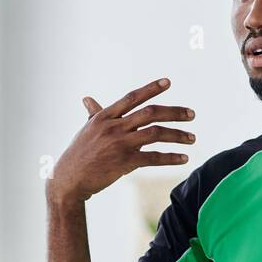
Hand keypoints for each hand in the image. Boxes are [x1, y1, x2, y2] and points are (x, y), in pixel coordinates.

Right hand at [48, 77, 196, 204]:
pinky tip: (183, 158)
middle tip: (191, 114)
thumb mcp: (86, 130)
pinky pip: (153, 157)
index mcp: (105, 116)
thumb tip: (88, 98)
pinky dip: (170, 157)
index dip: (151, 89)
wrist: (69, 179)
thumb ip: (93, 113)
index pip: (132, 97)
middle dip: (174, 112)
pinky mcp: (124, 162)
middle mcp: (114, 127)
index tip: (167, 82)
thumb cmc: (78, 154)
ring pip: (155, 133)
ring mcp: (120, 144)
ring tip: (192, 138)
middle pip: (150, 113)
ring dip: (177, 135)